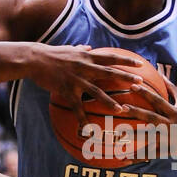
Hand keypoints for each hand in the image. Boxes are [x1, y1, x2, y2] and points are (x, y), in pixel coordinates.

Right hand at [28, 44, 143, 119]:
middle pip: (110, 73)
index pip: (111, 58)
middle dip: (126, 77)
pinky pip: (77, 108)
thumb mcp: (69, 49)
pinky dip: (83, 119)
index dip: (126, 61)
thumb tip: (89, 46)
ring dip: (110, 101)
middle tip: (141, 83)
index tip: (141, 64)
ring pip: (97, 92)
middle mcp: (85, 67)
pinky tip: (88, 130)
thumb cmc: (52, 54)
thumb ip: (81, 49)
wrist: (35, 59)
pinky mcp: (67, 91)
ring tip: (122, 109)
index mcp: (87, 57)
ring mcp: (77, 80)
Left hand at [117, 75, 176, 158]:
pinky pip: (152, 154)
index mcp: (174, 111)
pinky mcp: (170, 150)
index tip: (132, 86)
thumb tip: (160, 73)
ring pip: (150, 137)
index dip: (145, 93)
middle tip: (121, 107)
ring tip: (118, 136)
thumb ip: (171, 88)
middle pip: (151, 117)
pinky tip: (126, 158)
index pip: (157, 100)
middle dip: (137, 112)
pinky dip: (140, 156)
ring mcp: (170, 138)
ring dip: (134, 136)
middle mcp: (171, 124)